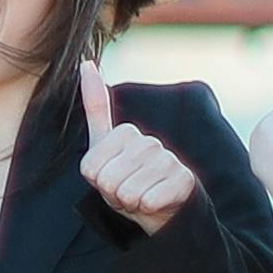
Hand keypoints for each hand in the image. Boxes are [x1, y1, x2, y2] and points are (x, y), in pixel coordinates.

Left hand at [80, 88, 200, 225]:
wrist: (164, 209)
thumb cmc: (129, 180)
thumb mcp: (103, 148)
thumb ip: (95, 109)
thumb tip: (86, 62)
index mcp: (126, 133)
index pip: (91, 169)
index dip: (97, 182)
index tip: (112, 178)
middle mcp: (149, 142)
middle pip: (108, 181)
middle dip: (114, 194)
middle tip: (128, 191)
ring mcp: (169, 160)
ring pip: (128, 192)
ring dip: (131, 203)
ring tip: (141, 196)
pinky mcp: (185, 180)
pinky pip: (149, 202)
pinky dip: (148, 209)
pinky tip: (157, 203)